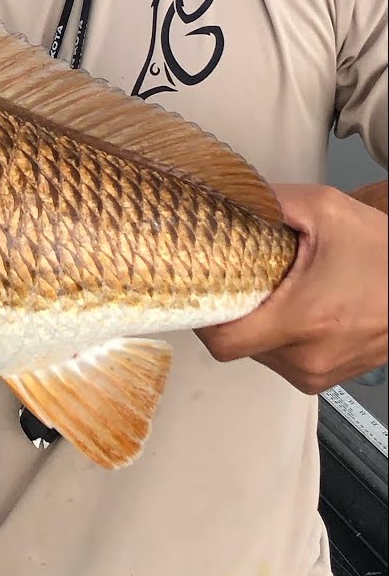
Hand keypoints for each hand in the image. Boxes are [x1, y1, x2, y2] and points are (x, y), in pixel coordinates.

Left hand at [195, 183, 388, 393]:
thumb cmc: (383, 251)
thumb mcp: (326, 210)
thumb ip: (270, 202)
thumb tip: (225, 196)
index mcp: (303, 320)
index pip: (223, 341)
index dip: (204, 317)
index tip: (205, 291)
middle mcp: (307, 358)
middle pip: (237, 344)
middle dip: (235, 312)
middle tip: (244, 282)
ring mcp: (317, 374)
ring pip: (258, 354)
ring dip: (259, 326)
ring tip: (279, 295)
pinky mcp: (325, 379)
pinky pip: (282, 361)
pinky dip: (280, 338)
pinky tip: (296, 311)